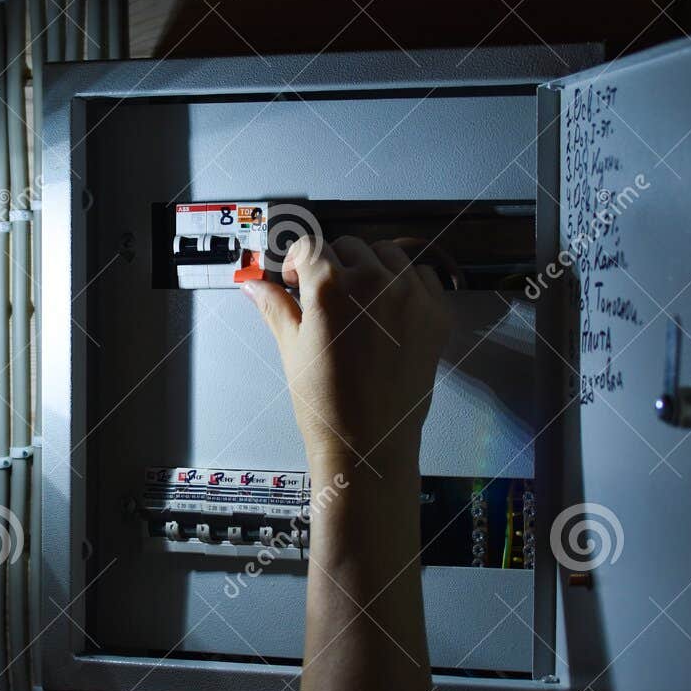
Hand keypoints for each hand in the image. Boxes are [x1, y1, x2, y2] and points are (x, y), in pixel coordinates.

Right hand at [242, 236, 452, 473]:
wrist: (368, 444)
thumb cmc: (327, 406)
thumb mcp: (292, 349)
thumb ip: (275, 306)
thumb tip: (254, 284)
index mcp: (332, 288)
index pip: (311, 245)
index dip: (298, 259)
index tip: (296, 276)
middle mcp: (375, 284)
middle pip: (349, 246)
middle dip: (332, 262)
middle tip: (323, 293)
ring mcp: (411, 297)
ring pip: (388, 253)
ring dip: (369, 265)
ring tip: (358, 297)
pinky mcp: (436, 315)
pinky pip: (423, 276)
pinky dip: (406, 281)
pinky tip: (389, 305)